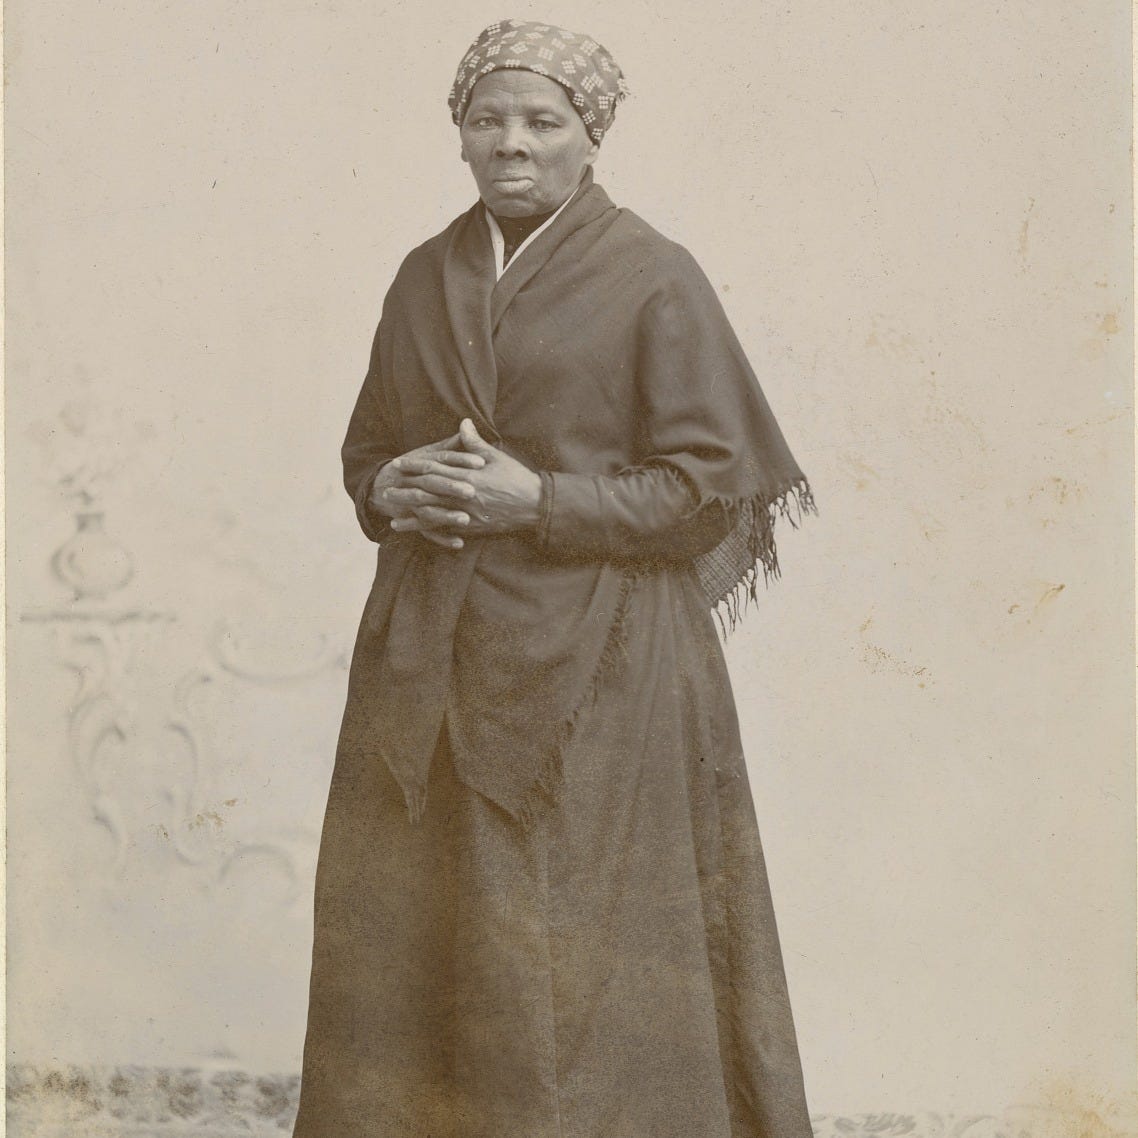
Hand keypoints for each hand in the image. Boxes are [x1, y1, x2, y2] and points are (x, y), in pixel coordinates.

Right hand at [369, 432, 484, 549]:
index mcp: (422, 463)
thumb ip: (450, 445)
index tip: (481, 462)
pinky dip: (443, 538)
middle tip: (472, 492)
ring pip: (428, 510)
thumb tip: (467, 425)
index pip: (442, 459)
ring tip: (466, 519)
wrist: (381, 486)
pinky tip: (460, 543)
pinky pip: (427, 533)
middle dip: (451, 488)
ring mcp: (411, 504)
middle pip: (434, 484)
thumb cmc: (414, 467)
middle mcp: (414, 483)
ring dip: (446, 516)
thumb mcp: (429, 453)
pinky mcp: (413, 521)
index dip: (461, 459)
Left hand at [385, 419, 541, 546]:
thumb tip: (463, 422)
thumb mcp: (497, 456)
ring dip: (411, 514)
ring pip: (433, 514)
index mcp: (468, 475)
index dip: (415, 467)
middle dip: (406, 490)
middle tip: (386, 490)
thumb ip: (475, 442)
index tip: (398, 464)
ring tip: (392, 514)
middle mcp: (464, 495)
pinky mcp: (472, 528)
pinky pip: (446, 530)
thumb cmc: (517, 478)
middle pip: (428, 492)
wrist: (535, 505)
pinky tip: (416, 532)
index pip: (435, 469)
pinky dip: (428, 531)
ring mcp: (467, 513)